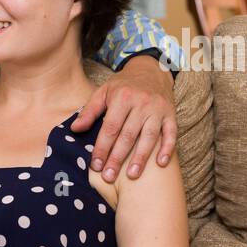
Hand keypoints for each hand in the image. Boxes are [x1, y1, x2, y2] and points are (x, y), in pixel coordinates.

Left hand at [71, 56, 176, 180]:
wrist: (152, 70)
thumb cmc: (124, 85)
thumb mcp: (104, 92)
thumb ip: (90, 111)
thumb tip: (75, 129)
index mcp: (123, 97)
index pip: (110, 128)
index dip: (102, 148)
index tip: (95, 166)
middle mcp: (142, 103)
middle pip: (128, 135)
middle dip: (117, 158)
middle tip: (109, 176)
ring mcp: (158, 110)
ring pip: (149, 137)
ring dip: (141, 158)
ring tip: (132, 176)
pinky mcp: (171, 115)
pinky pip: (171, 133)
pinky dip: (167, 149)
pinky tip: (161, 164)